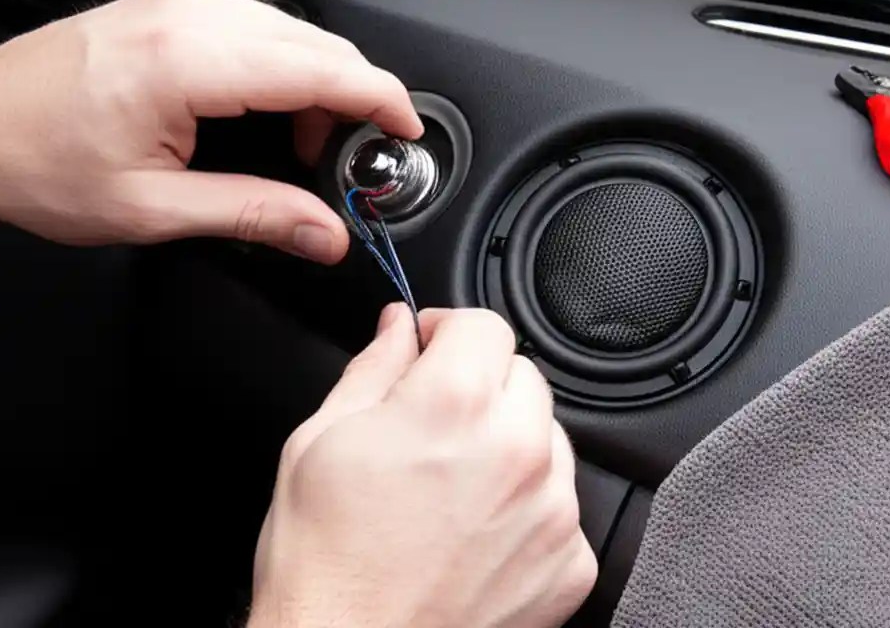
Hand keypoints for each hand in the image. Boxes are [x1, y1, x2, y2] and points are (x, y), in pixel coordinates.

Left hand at [0, 0, 421, 261]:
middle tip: (345, 163)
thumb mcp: (152, 210)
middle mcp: (185, 15)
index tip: (407, 131)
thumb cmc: (33, 163)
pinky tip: (266, 113)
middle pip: (315, 44)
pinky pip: (254, 28)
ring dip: (314, 86)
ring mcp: (175, 3)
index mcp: (186, 60)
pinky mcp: (167, 8)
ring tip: (299, 148)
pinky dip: (280, 69)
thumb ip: (253, 216)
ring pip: (289, 33)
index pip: (320, 66)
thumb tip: (324, 233)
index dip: (379, 99)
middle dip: (348, 101)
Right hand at [249, 306, 596, 627]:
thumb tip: (397, 327)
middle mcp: (518, 449)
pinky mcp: (571, 562)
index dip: (448, 333)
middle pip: (523, 377)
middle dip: (480, 387)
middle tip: (432, 428)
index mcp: (456, 403)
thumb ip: (373, 368)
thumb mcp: (318, 441)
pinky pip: (561, 507)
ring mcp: (553, 510)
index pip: (485, 324)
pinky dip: (527, 511)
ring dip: (509, 447)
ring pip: (548, 440)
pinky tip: (474, 535)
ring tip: (450, 491)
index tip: (430, 351)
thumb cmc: (324, 564)